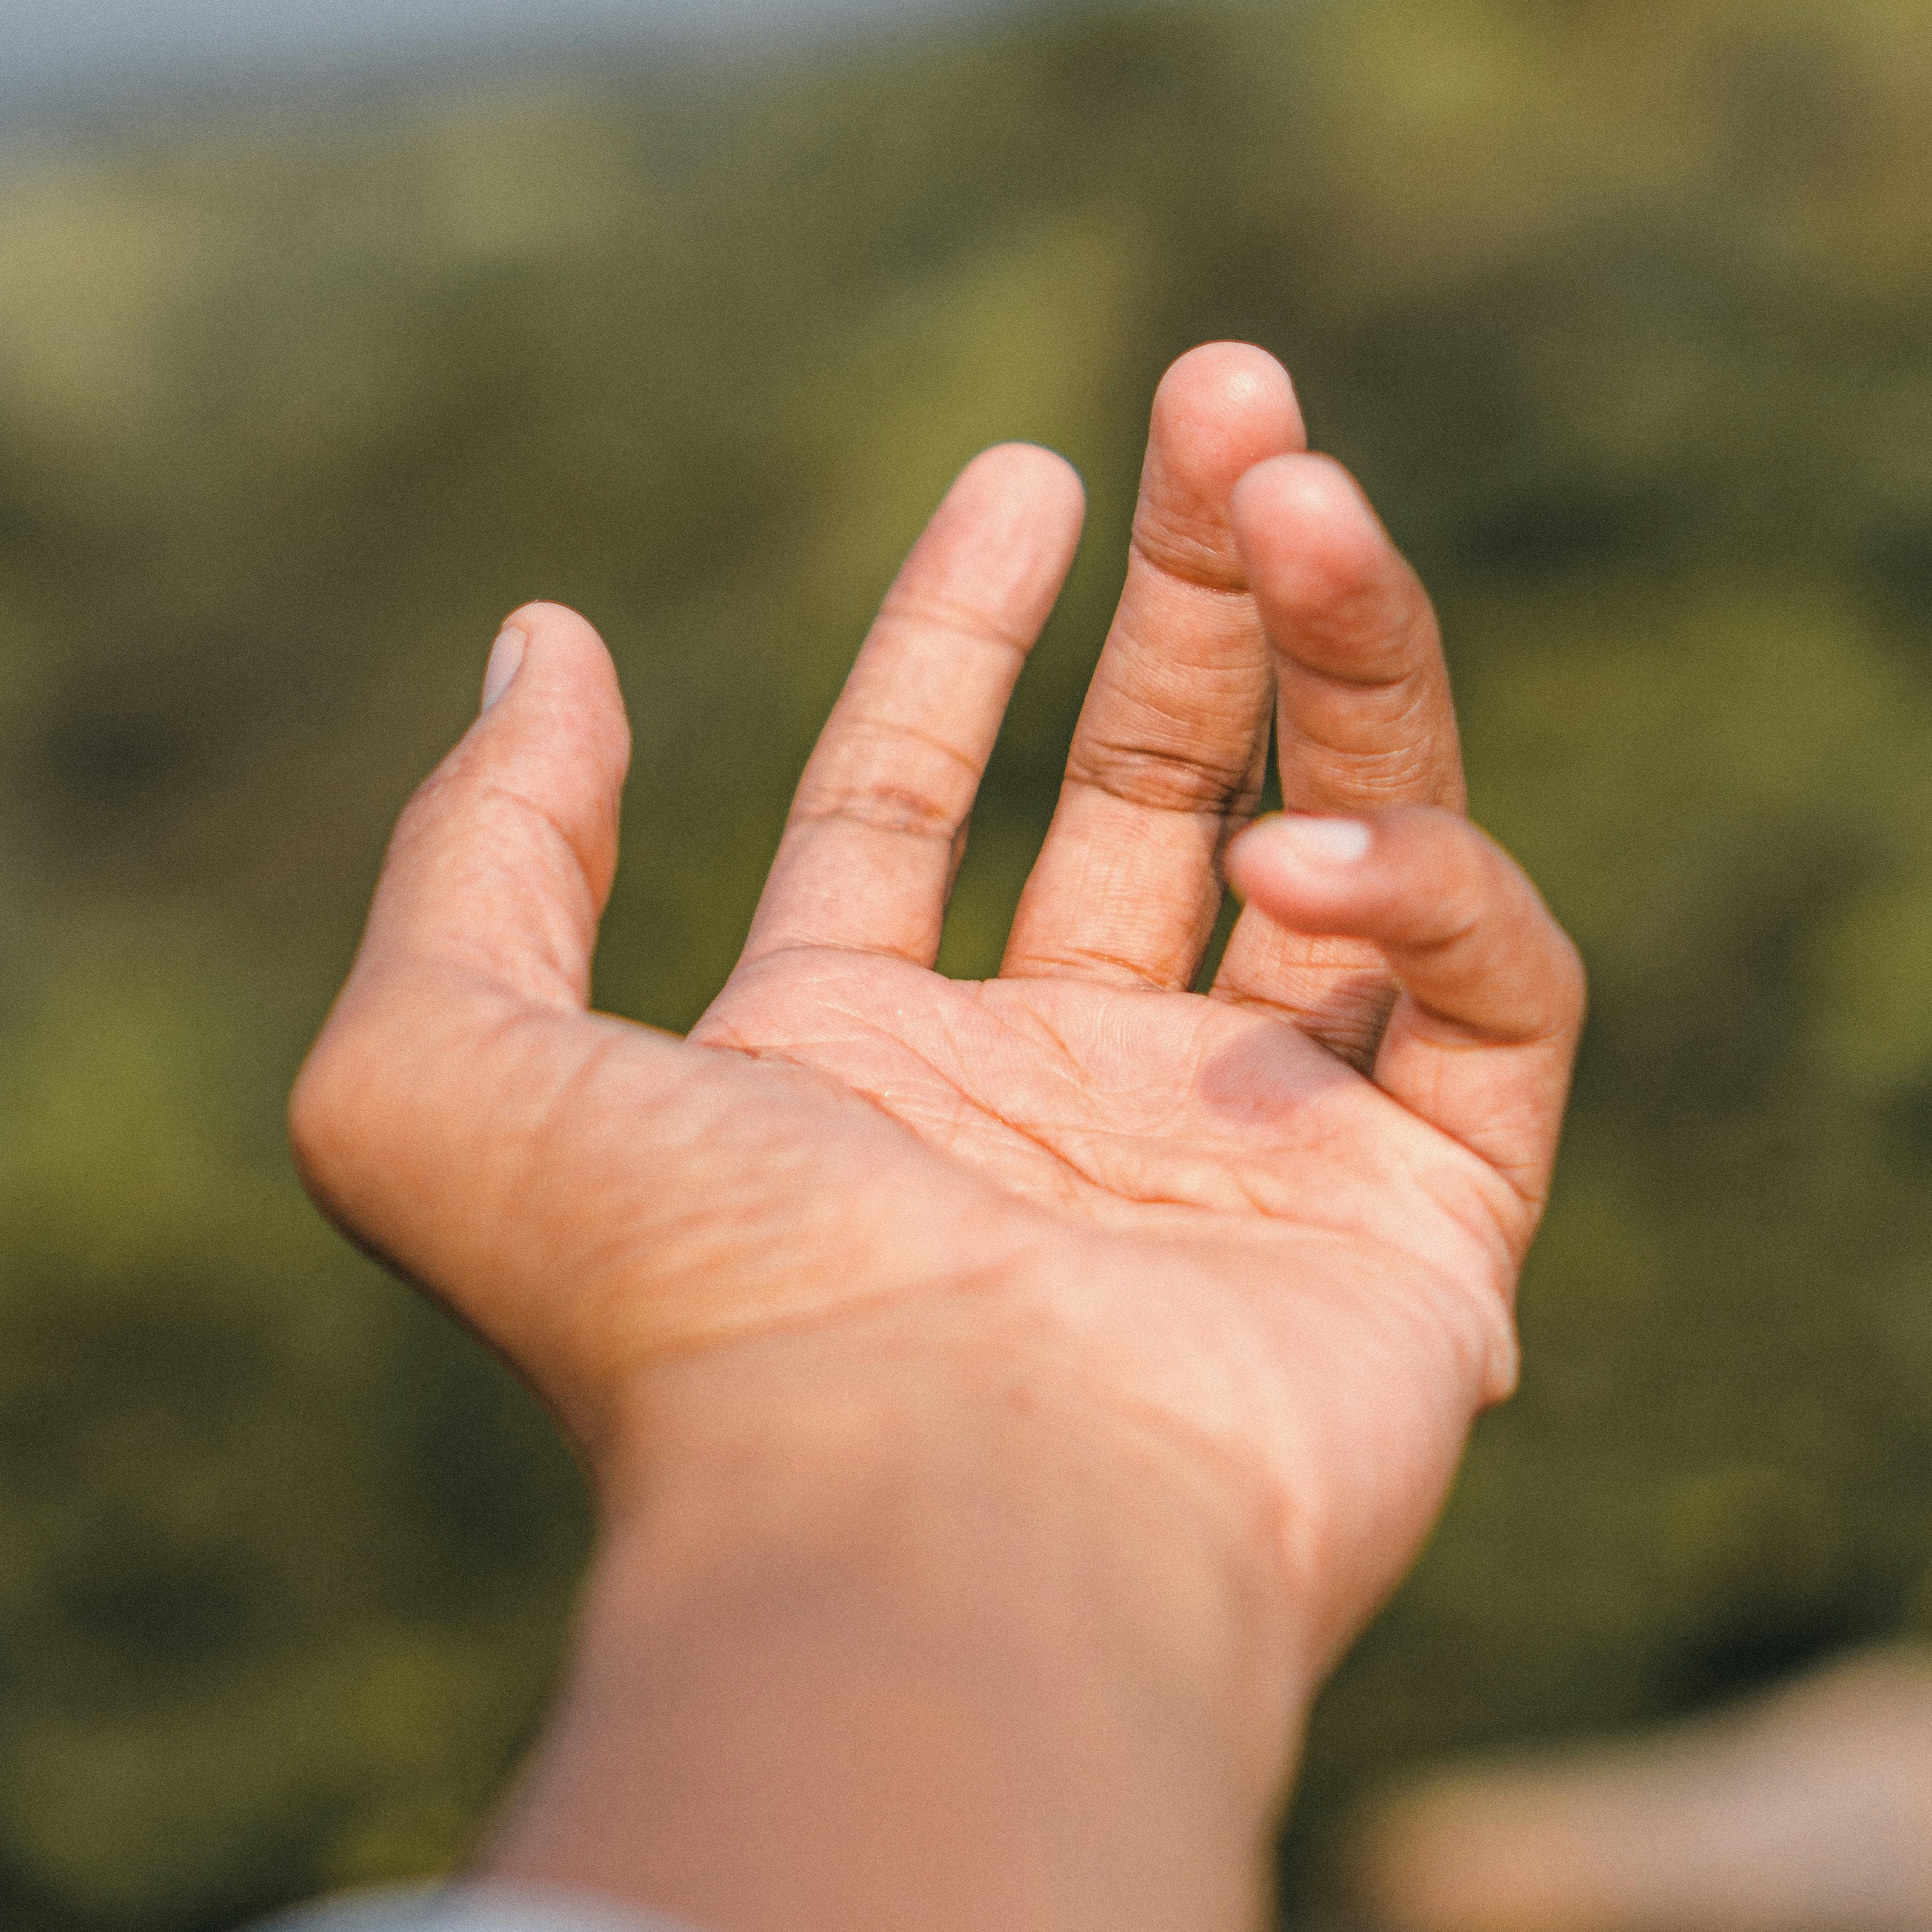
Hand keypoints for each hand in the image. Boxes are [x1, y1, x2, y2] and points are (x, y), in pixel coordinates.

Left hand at [292, 343, 1581, 1675]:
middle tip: (1237, 391)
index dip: (967, 628)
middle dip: (1207, 580)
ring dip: (1350, 648)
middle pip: (1166, 783)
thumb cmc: (691, 1327)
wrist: (930, 1540)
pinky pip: (1493, 994)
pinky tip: (1303, 860)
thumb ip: (475, 848)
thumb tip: (546, 643)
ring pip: (1360, 839)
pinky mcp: (1431, 1229)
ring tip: (1312, 489)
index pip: (922, 803)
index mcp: (852, 1081)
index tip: (1029, 470)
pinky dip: (1426, 880)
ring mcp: (1258, 1169)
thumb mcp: (438, 1072)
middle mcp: (1058, 1118)